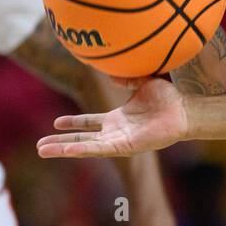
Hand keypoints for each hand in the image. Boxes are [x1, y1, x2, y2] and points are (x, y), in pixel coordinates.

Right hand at [37, 78, 190, 158]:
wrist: (185, 110)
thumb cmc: (169, 99)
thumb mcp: (143, 83)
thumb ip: (127, 78)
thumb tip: (112, 74)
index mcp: (118, 119)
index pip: (89, 123)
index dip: (73, 124)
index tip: (55, 123)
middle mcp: (116, 132)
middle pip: (82, 139)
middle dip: (61, 142)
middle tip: (40, 147)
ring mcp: (120, 141)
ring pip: (86, 147)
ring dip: (64, 149)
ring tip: (43, 151)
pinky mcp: (126, 147)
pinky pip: (100, 149)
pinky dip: (82, 149)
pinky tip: (67, 150)